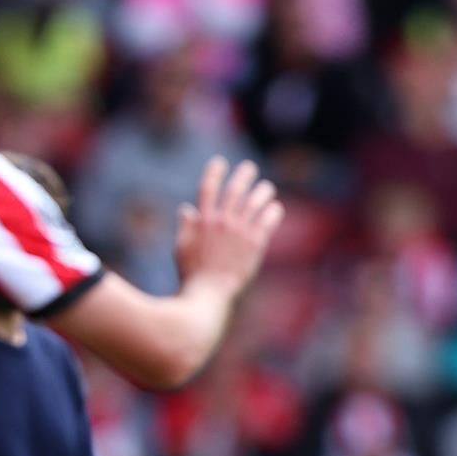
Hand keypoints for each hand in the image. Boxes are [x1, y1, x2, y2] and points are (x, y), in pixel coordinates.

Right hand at [174, 157, 283, 290]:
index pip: (208, 188)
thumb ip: (185, 226)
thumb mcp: (181, 247)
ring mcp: (239, 231)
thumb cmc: (191, 274)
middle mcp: (222, 221)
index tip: (219, 162)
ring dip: (262, 191)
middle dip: (243, 175)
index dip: (214, 172)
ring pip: (255, 202)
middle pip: (235, 189)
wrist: (208, 293)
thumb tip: (186, 208)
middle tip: (249, 168)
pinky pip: (267, 220)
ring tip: (267, 188)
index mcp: (202, 220)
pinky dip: (273, 211)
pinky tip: (276, 207)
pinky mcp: (255, 244)